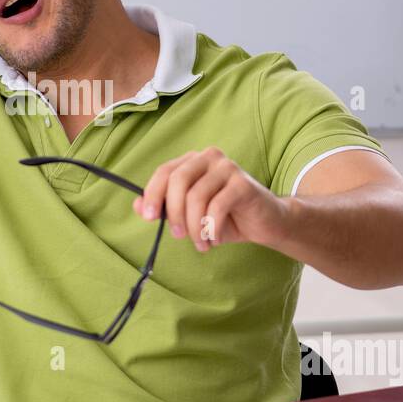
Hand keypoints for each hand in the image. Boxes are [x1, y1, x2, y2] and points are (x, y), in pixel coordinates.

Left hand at [132, 149, 291, 252]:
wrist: (265, 223)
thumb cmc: (226, 218)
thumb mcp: (190, 215)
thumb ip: (164, 208)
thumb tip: (137, 205)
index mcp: (193, 161)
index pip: (164, 172)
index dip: (152, 194)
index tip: (147, 217)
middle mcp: (209, 158)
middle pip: (178, 181)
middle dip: (173, 213)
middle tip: (179, 236)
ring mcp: (227, 168)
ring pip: (196, 197)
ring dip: (194, 227)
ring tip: (201, 243)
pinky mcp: (243, 183)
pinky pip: (216, 206)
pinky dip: (211, 228)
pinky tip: (215, 238)